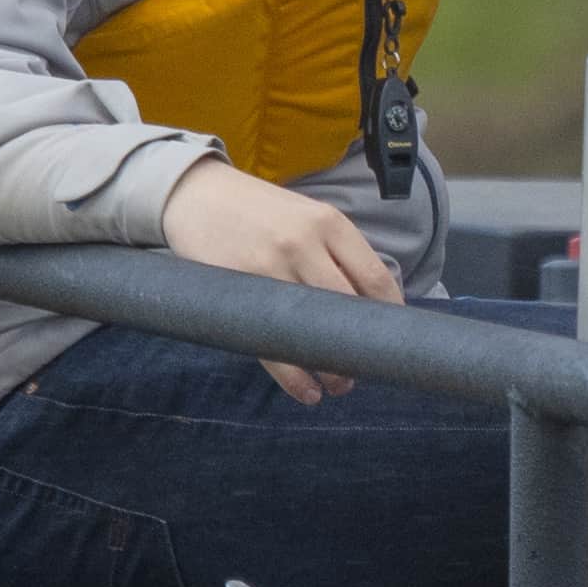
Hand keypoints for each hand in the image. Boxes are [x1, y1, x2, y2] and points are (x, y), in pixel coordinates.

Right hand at [161, 158, 404, 401]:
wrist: (196, 195)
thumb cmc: (259, 210)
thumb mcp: (305, 216)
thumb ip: (336, 251)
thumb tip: (368, 304)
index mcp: (330, 223)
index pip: (376, 277)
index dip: (390, 316)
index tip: (391, 339)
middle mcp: (304, 243)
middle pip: (348, 309)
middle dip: (361, 347)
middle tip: (365, 370)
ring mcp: (270, 267)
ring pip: (313, 331)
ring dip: (333, 368)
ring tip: (340, 386)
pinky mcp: (239, 291)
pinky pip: (273, 344)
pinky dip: (295, 377)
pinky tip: (308, 391)